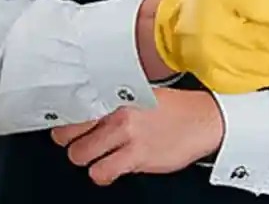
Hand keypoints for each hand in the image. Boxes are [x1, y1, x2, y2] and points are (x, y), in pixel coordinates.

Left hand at [50, 88, 224, 185]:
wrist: (205, 120)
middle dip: (70, 142)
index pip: (74, 105)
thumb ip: (116, 102)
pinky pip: (101, 172)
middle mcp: (119, 113)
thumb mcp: (143, 94)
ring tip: (99, 157)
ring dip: (86, 159)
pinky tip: (112, 168)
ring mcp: (127, 135)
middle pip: (68, 133)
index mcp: (119, 95)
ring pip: (79, 155)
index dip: (63, 119)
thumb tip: (89, 112)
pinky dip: (102, 174)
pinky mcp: (136, 155)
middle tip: (80, 143)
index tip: (62, 126)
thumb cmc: (177, 109)